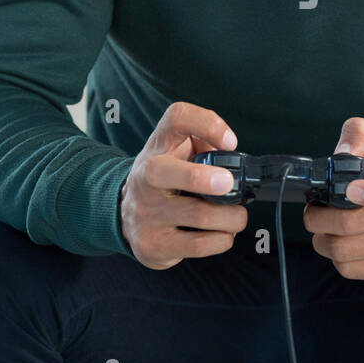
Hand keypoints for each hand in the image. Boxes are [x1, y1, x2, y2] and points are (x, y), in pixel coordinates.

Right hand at [119, 101, 247, 269]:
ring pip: (198, 215)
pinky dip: (223, 239)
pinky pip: (199, 245)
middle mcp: (145, 176)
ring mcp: (146, 212)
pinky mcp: (153, 244)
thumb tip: (235, 161)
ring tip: (236, 216)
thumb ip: (206, 146)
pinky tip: (223, 233)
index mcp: (159, 145)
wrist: (126, 214)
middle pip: (162, 172)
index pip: (177, 117)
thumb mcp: (179, 153)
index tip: (230, 143)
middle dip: (201, 179)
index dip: (207, 124)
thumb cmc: (167, 178)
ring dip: (232, 217)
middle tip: (228, 184)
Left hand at [304, 117, 363, 280]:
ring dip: (322, 237)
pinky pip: (349, 268)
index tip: (348, 189)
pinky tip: (340, 239)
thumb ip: (359, 134)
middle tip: (313, 208)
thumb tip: (341, 154)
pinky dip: (335, 255)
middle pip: (352, 224)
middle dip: (320, 216)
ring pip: (344, 250)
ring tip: (323, 224)